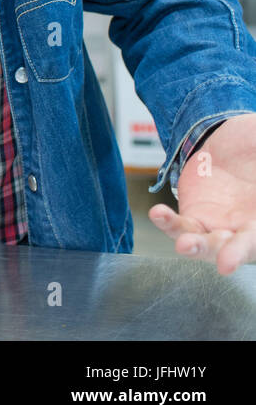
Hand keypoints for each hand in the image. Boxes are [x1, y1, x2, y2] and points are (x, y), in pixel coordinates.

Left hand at [149, 113, 255, 274]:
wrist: (230, 141)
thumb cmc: (253, 149)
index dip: (247, 249)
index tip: (238, 259)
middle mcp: (246, 227)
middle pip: (239, 247)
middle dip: (232, 255)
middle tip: (225, 264)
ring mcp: (219, 225)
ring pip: (207, 244)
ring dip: (196, 247)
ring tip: (185, 245)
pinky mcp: (193, 216)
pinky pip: (179, 225)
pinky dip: (168, 222)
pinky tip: (158, 213)